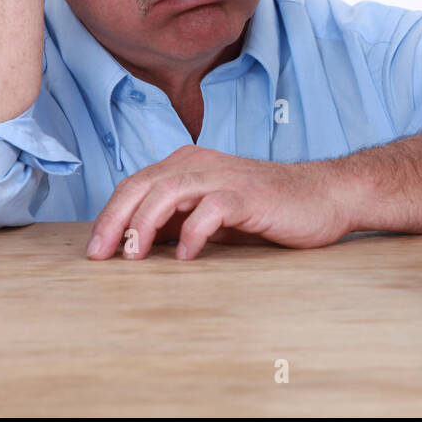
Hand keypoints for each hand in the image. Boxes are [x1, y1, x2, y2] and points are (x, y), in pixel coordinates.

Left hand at [85, 145, 355, 259]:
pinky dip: (192, 232)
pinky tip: (185, 256)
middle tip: (101, 257)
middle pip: (143, 186)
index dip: (110, 216)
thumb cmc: (269, 209)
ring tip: (133, 256)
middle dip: (115, 222)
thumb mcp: (213, 214)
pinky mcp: (249, 195)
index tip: (96, 251)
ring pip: (168, 192)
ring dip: (144, 225)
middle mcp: (202, 164)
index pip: (135, 185)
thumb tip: (134, 245)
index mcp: (188, 165)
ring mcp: (225, 177)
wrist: (325, 196)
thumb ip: (177, 220)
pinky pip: (211, 209)